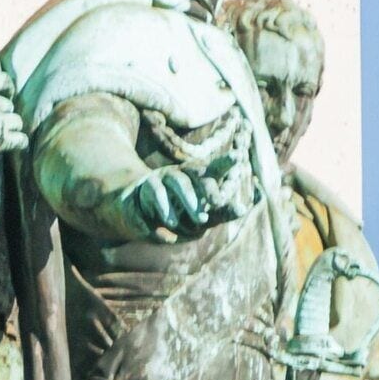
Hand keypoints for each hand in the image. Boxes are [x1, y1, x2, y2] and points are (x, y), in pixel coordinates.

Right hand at [0, 79, 27, 161]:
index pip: (3, 80)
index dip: (8, 87)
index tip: (7, 94)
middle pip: (8, 105)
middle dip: (4, 113)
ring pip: (17, 121)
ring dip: (12, 127)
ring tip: (3, 133)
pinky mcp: (2, 140)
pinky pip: (21, 140)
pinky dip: (20, 142)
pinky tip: (16, 144)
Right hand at [107, 158, 244, 241]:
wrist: (134, 217)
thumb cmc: (172, 218)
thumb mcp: (197, 221)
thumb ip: (219, 215)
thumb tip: (244, 207)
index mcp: (198, 180)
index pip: (214, 170)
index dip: (226, 162)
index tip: (239, 156)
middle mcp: (183, 174)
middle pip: (198, 174)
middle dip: (209, 188)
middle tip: (217, 202)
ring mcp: (163, 177)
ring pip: (179, 182)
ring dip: (190, 201)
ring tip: (199, 221)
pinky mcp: (146, 185)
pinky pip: (156, 192)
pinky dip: (164, 208)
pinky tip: (169, 223)